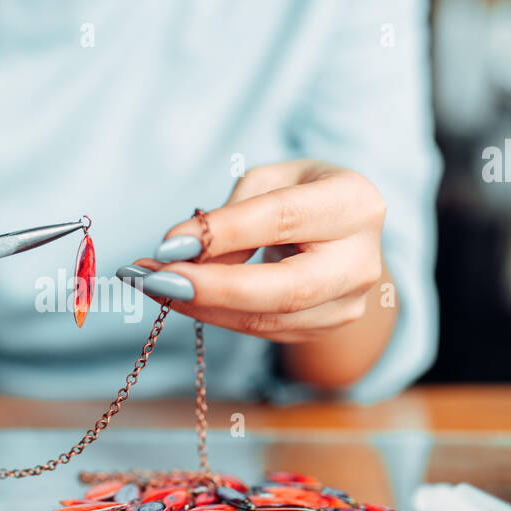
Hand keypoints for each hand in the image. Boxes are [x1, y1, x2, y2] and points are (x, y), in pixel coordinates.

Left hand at [124, 159, 386, 342]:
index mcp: (354, 204)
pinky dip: (212, 314)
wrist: (342, 234)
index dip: (224, 234)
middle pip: (285, 288)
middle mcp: (360, 260)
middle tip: (156, 282)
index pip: (283, 220)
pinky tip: (174, 295)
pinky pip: (261, 329)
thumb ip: (233, 214)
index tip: (168, 243)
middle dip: (213, 289)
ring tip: (150, 284)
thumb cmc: (299, 194)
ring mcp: (347, 303)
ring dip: (200, 306)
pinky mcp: (325, 328)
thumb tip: (184, 255)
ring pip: (267, 318)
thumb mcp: (269, 182)